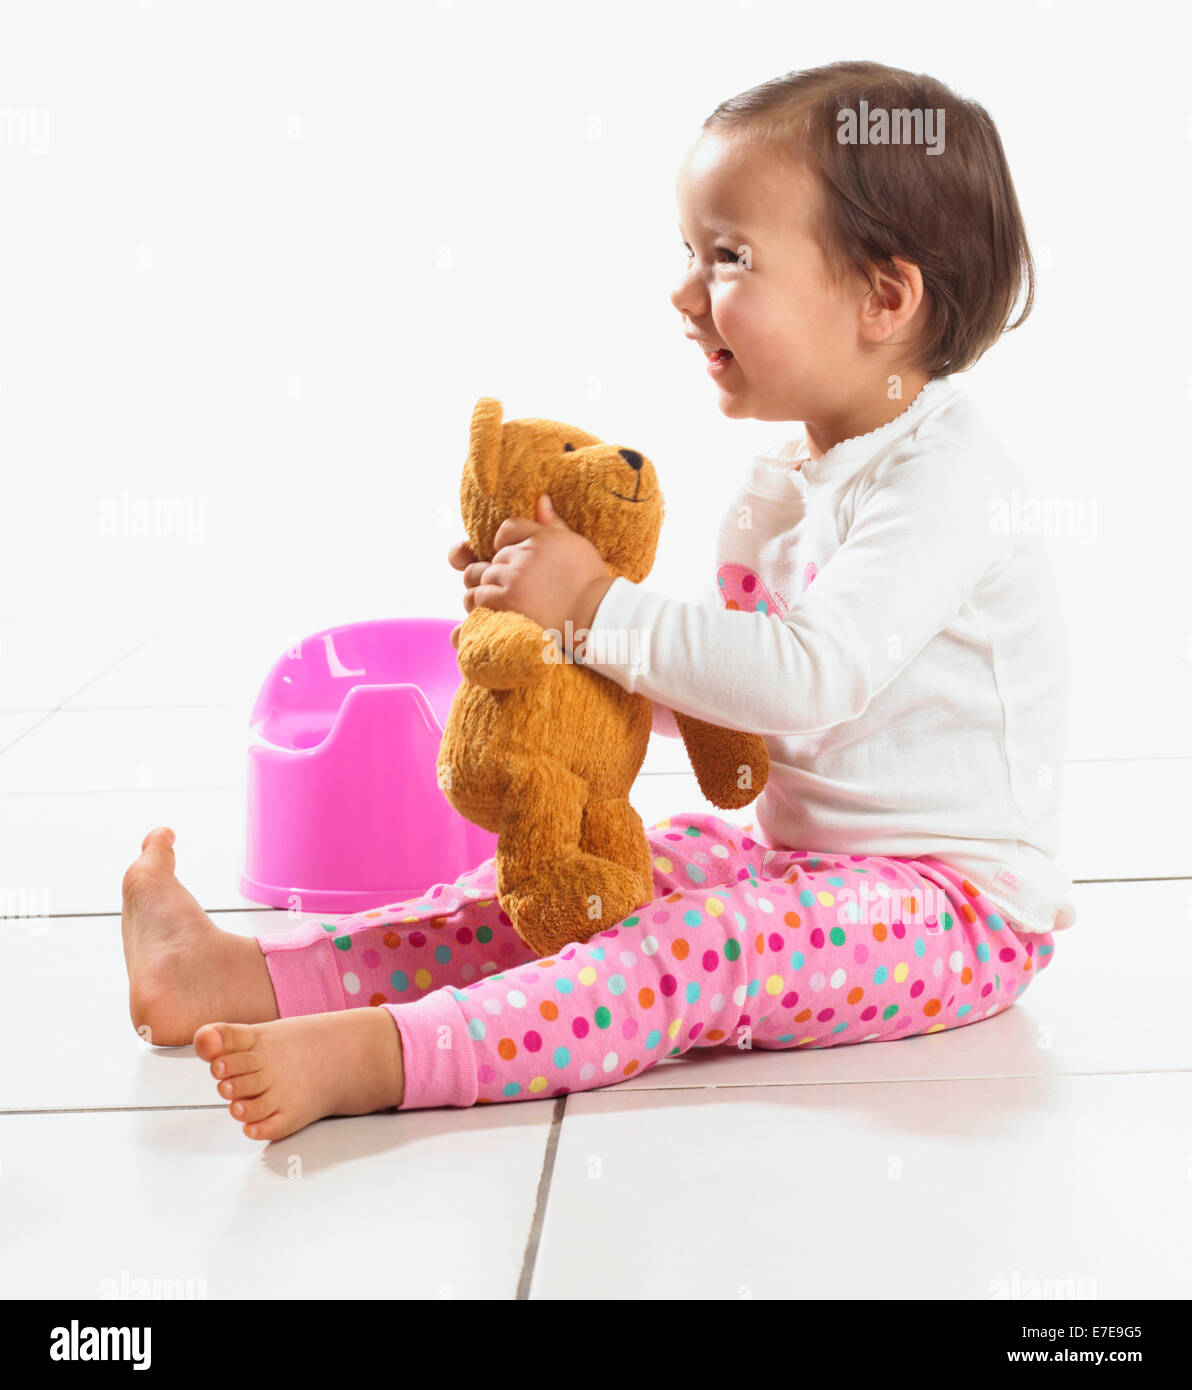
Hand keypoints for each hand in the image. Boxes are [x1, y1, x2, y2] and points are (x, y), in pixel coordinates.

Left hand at [450, 496, 613, 646]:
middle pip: (495, 557)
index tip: (510, 559)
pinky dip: (479, 604)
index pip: (508, 529)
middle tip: (509, 588)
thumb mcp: (576, 546)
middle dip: (498, 572)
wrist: (596, 617)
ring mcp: (514, 577)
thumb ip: (554, 524)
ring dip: (486, 588)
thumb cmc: (590, 585)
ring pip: (481, 576)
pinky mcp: (505, 600)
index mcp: (543, 538)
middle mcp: (526, 554)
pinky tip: (492, 610)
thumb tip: (541, 498)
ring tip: (499, 601)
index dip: (504, 544)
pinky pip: (477, 596)